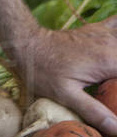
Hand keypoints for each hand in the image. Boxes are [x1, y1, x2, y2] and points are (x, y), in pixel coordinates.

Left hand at [14, 19, 116, 136]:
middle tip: (115, 88)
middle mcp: (110, 44)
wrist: (27, 43)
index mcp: (107, 62)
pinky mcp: (97, 30)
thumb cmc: (44, 72)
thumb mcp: (67, 96)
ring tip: (114, 79)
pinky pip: (116, 24)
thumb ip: (95, 112)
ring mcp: (104, 34)